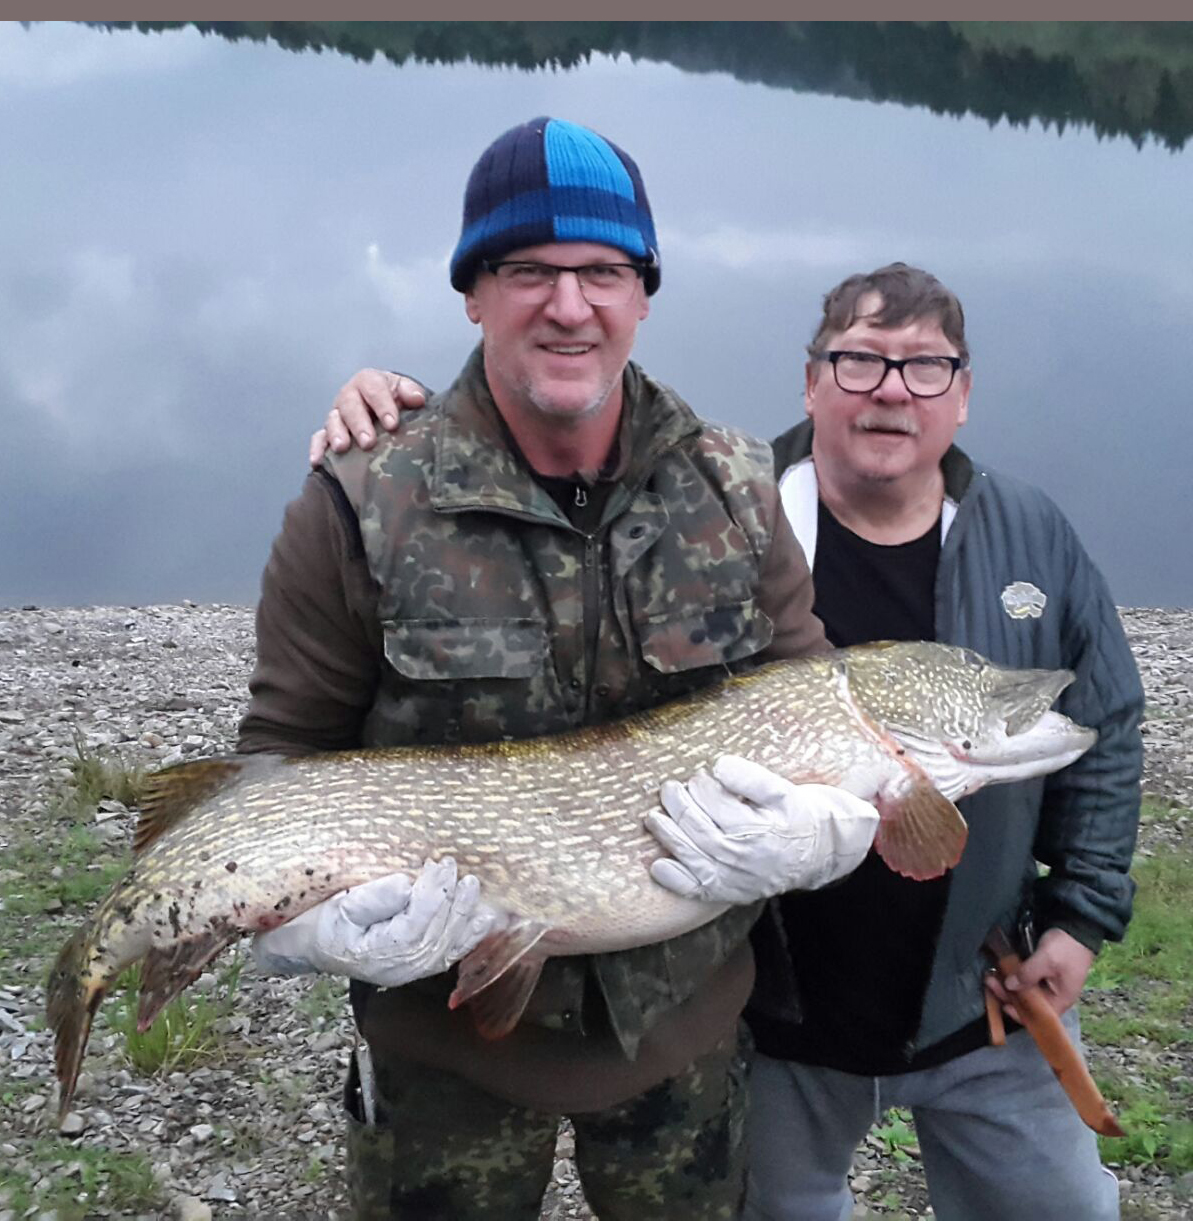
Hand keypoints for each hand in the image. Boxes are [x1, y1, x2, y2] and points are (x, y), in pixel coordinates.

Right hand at [251, 857, 496, 986]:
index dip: (432, 894)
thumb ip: (373, 898)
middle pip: (437, 936)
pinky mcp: (418, 964)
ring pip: (448, 946)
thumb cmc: (322, 923)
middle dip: (451, 900)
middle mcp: (399, 969)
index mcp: (378, 955)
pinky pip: (450, 952)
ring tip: (473, 886)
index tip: (439, 863)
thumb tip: (406, 885)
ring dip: (464, 915)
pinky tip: (483, 917)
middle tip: (455, 867)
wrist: (308, 946)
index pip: (416, 926)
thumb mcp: (340, 906)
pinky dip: (469, 935)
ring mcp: (411, 971)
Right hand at [309, 368, 427, 465]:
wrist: (386, 408)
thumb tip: (417, 399)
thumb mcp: (405, 390)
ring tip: (342, 448)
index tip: (392, 424)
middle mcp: (350, 395)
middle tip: (368, 441)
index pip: (375, 390)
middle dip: (359, 424)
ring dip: (337, 434)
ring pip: (333, 421)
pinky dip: (317, 448)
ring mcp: (338, 414)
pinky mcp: (329, 431)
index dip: (383, 406)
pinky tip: (317, 460)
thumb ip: (410, 391)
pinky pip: (319, 437)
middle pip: (351, 406)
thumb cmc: (396, 400)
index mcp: (369, 382)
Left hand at [645, 755, 878, 904]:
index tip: (700, 775)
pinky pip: (696, 890)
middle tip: (669, 788)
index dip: (701, 785)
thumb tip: (718, 766)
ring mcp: (735, 879)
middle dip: (678, 805)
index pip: (715, 803)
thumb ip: (750, 778)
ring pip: (692, 856)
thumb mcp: (782, 790)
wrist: (821, 852)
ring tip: (654, 817)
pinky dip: (674, 880)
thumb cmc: (798, 815)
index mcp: (757, 829)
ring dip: (668, 835)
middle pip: (698, 828)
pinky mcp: (729, 892)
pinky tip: (658, 866)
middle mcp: (744, 857)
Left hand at [984, 927, 1093, 1020]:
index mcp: (1060, 1000)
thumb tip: (1009, 986)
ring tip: (991, 976)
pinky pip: (1025, 981)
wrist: (1076, 928)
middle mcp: (1053, 996)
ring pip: (1024, 992)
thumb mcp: (1047, 960)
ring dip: (1008, 985)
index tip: (1003, 1004)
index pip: (1039, 1016)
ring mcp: (1047, 985)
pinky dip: (1013, 978)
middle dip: (1008, 995)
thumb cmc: (1066, 948)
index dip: (1020, 1014)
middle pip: (1028, 1004)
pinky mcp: (1040, 974)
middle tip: (990, 982)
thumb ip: (1028, 974)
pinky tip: (1001, 972)